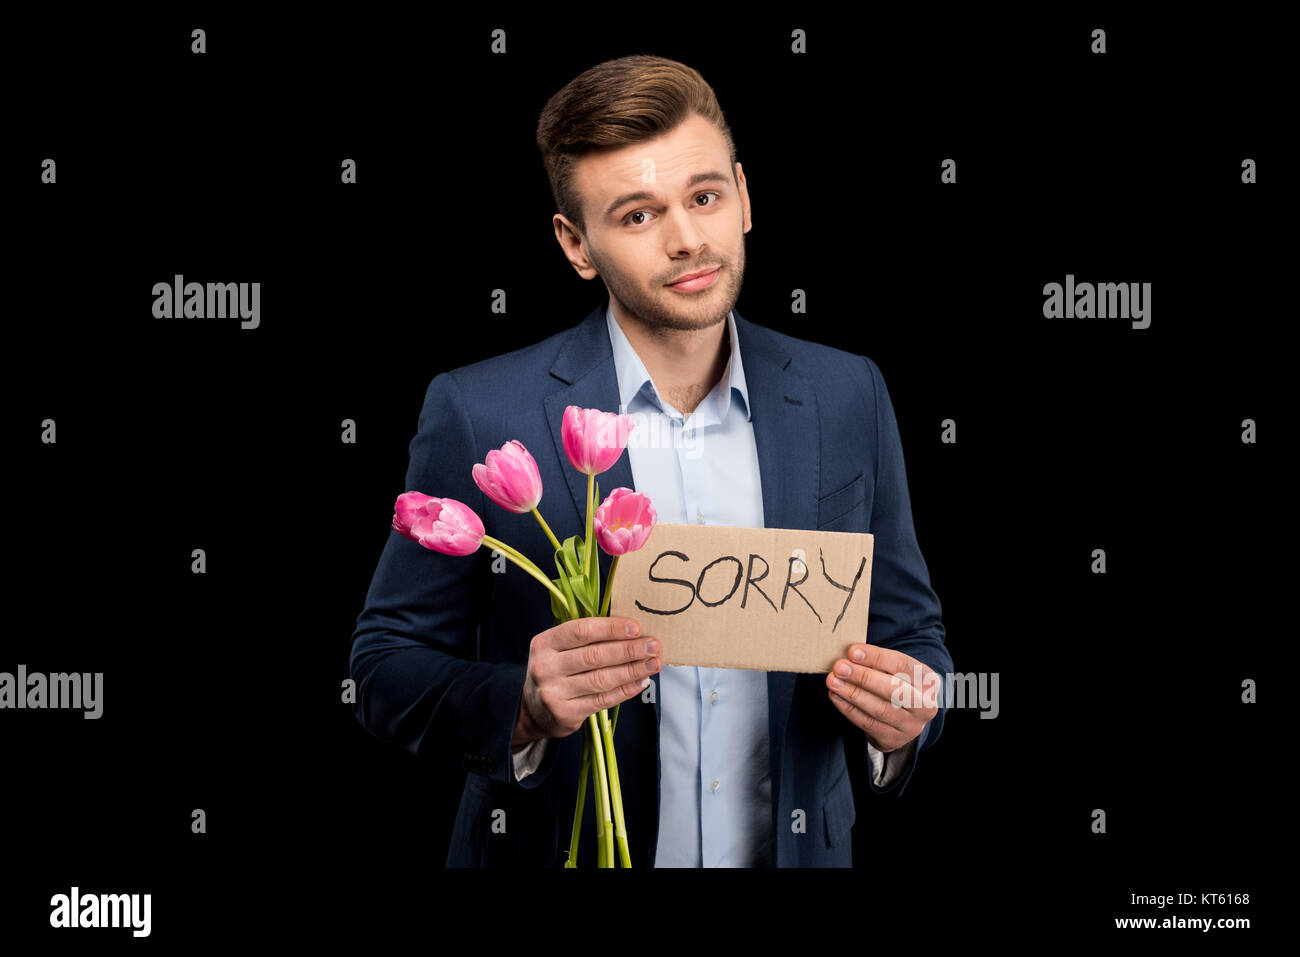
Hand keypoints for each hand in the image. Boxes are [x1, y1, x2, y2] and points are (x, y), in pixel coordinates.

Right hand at [514, 616, 660, 744]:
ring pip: (601, 679)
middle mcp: (545, 667)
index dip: (611, 628)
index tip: (636, 628)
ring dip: (632, 670)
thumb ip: (586, 638)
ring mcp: (554, 692)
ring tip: (653, 663)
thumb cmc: (556, 671)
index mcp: (544, 643)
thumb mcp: (558, 649)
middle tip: (654, 646)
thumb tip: (631, 630)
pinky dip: (625, 690)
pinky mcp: (565, 713)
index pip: (581, 631)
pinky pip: (602, 699)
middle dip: (629, 650)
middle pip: (594, 655)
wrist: (533, 710)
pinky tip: (641, 681)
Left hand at [825, 642, 938, 751]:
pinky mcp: (893, 739)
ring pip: (880, 709)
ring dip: (852, 694)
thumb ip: (879, 662)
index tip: (852, 651)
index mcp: (929, 681)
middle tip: (840, 667)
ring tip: (833, 681)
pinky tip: (836, 696)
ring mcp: (911, 726)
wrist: (905, 719)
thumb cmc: (896, 684)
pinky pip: (868, 724)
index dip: (877, 658)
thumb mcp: (897, 671)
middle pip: (894, 690)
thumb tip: (851, 654)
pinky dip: (849, 709)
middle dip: (863, 677)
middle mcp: (925, 706)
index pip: (903, 666)